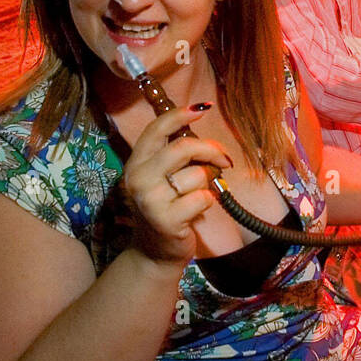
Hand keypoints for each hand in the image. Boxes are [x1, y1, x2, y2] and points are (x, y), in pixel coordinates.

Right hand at [121, 105, 232, 264]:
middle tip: (223, 159)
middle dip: (211, 150)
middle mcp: (139, 178)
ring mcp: (151, 200)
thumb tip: (200, 125)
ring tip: (201, 194)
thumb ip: (175, 155)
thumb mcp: (161, 178)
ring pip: (197, 175)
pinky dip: (208, 202)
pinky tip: (198, 211)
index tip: (202, 108)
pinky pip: (202, 198)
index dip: (180, 115)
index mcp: (137, 162)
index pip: (156, 129)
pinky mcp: (167, 220)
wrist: (155, 251)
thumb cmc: (166, 208)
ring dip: (208, 183)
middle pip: (183, 147)